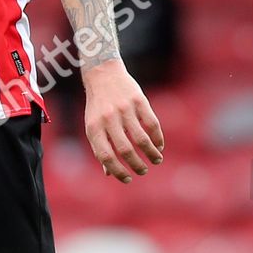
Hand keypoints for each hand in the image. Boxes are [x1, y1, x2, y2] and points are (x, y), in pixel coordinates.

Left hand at [82, 60, 164, 183]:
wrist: (102, 74)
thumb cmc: (98, 106)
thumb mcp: (93, 125)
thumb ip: (101, 147)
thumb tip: (109, 173)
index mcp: (94, 127)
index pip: (105, 156)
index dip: (118, 171)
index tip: (128, 179)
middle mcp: (108, 119)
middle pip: (125, 150)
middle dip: (137, 165)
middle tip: (143, 170)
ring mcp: (124, 109)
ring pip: (141, 139)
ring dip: (151, 154)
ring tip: (156, 160)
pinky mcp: (139, 101)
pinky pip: (152, 124)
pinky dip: (158, 138)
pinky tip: (159, 146)